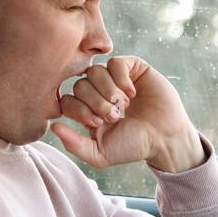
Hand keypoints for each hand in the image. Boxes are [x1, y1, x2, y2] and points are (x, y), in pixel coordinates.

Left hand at [52, 55, 205, 171]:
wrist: (164, 138)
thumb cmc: (134, 147)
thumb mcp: (100, 154)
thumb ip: (75, 145)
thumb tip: (53, 127)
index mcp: (88, 110)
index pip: (67, 100)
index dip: (79, 110)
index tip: (98, 124)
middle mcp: (98, 92)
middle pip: (80, 84)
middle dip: (96, 103)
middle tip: (114, 116)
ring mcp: (115, 79)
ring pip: (95, 71)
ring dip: (109, 91)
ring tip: (124, 105)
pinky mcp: (133, 68)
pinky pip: (115, 62)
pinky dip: (121, 78)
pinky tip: (132, 93)